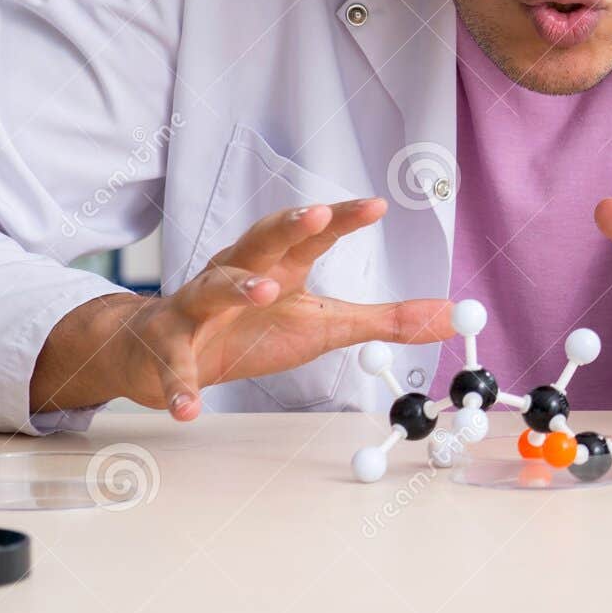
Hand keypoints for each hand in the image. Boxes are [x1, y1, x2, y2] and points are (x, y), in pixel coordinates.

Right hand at [31, 200, 451, 419]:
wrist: (161, 348)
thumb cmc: (252, 329)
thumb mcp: (323, 324)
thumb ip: (386, 320)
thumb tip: (450, 315)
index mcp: (276, 266)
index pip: (312, 234)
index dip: (341, 218)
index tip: (377, 205)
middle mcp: (235, 275)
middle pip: (260, 242)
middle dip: (288, 226)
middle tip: (317, 215)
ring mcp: (198, 310)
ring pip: (212, 289)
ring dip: (237, 288)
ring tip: (266, 290)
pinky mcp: (169, 350)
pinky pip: (174, 368)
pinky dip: (180, 385)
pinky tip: (189, 407)